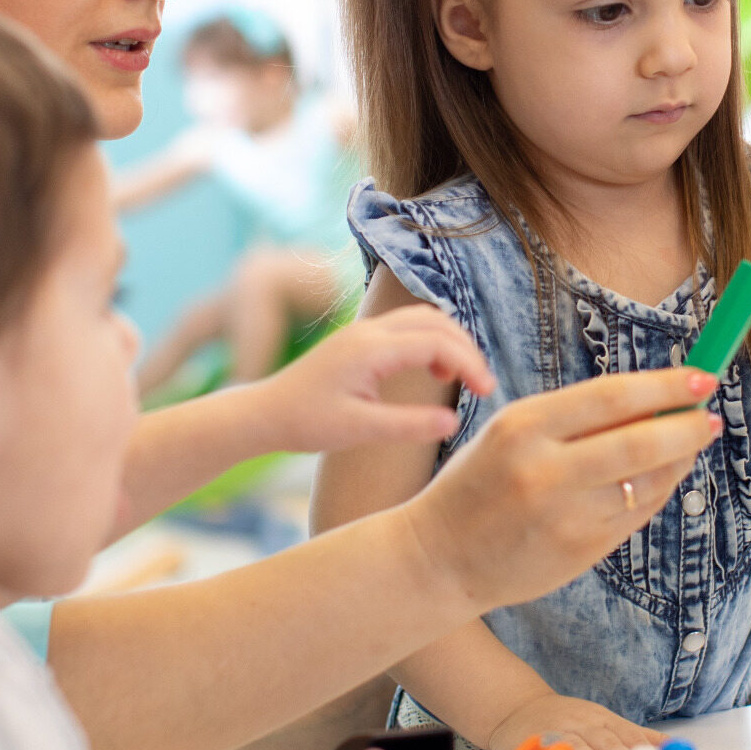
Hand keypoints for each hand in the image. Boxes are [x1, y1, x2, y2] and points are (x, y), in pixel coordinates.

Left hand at [262, 307, 496, 451]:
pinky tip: (432, 372)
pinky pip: (406, 327)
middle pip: (436, 321)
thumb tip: (453, 421)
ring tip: (461, 379)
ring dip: (449, 342)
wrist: (264, 413)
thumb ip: (408, 424)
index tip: (486, 393)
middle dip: (466, 349)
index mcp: (371, 350)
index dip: (469, 364)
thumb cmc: (306, 423)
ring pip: (422, 319)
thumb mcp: (359, 430)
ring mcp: (363, 331)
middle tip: (482, 386)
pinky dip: (430, 342)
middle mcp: (369, 331)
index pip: (437, 342)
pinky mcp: (360, 339)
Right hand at [404, 368, 722, 613]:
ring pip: (647, 482)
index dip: (665, 386)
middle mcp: (544, 471)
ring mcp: (564, 517)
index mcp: (524, 427)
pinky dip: (658, 492)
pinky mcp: (579, 553)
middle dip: (687, 426)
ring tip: (690, 442)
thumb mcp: (513, 432)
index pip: (612, 397)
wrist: (439, 556)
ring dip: (680, 460)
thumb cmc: (482, 482)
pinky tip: (662, 477)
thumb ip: (577, 417)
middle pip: (640, 442)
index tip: (702, 377)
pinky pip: (637, 515)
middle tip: (710, 415)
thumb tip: (656, 399)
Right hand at [488, 694, 661, 749]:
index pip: (630, 734)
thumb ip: (634, 736)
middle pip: (608, 742)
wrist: (517, 707)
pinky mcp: (536, 748)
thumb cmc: (566, 719)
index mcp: (603, 720)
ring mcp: (559, 734)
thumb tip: (671, 749)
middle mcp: (583, 724)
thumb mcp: (602, 720)